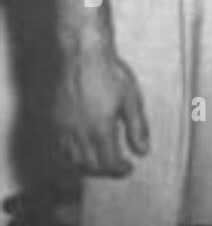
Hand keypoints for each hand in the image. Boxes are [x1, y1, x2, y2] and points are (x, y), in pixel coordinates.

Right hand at [52, 44, 148, 176]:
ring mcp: (64, 128)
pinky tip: (82, 151)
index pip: (108, 163)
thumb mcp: (132, 99)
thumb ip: (137, 127)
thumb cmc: (109, 73)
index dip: (119, 169)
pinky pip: (59, 149)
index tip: (128, 167)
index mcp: (100, 130)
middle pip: (89, 166)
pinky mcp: (54, 121)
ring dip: (87, 166)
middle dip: (105, 170)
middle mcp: (79, 134)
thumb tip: (142, 150)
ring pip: (72, 161)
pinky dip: (71, 157)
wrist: (83, 56)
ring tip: (101, 161)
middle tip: (117, 166)